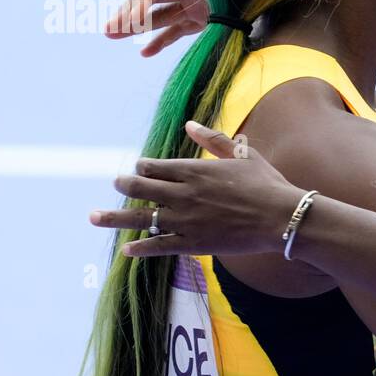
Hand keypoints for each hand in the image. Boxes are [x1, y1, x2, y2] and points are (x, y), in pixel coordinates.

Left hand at [90, 122, 304, 256]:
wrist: (281, 217)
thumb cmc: (267, 183)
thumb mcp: (242, 154)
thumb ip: (213, 139)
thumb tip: (188, 125)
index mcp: (194, 169)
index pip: (154, 166)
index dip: (142, 167)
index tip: (140, 168)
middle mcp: (183, 193)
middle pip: (140, 187)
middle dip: (124, 185)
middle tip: (115, 184)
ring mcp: (186, 220)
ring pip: (141, 217)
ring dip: (114, 217)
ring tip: (93, 217)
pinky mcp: (194, 242)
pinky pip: (160, 245)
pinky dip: (141, 248)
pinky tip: (126, 250)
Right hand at [105, 0, 208, 56]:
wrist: (278, 5)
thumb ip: (213, 8)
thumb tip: (200, 15)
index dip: (143, 0)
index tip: (131, 19)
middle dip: (129, 13)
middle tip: (108, 28)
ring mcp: (192, 6)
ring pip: (158, 17)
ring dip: (135, 27)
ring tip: (112, 35)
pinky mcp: (197, 22)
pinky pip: (175, 32)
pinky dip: (160, 42)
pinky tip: (145, 53)